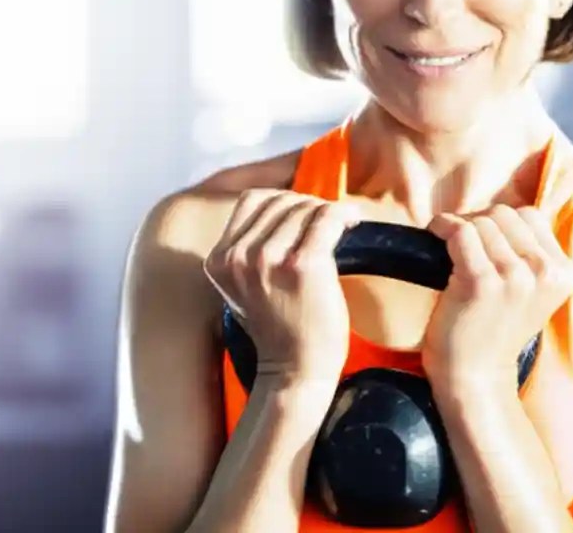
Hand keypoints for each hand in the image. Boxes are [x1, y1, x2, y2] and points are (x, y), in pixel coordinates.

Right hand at [203, 189, 365, 382]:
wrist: (294, 372)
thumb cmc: (278, 331)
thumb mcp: (244, 287)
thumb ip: (249, 250)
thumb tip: (285, 207)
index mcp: (219, 259)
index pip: (251, 201)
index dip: (282, 200)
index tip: (304, 213)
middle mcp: (239, 256)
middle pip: (279, 201)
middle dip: (307, 204)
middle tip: (327, 219)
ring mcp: (268, 259)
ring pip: (303, 208)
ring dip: (326, 210)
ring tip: (340, 223)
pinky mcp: (302, 265)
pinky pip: (326, 220)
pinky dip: (343, 214)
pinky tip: (353, 222)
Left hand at [421, 170, 572, 389]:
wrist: (475, 375)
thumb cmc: (494, 330)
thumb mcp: (531, 291)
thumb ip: (529, 255)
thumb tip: (497, 212)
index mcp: (564, 271)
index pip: (532, 216)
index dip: (500, 221)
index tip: (481, 238)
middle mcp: (546, 272)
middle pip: (505, 213)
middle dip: (478, 221)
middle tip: (460, 243)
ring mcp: (515, 277)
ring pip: (482, 221)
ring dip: (458, 227)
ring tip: (448, 246)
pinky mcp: (482, 282)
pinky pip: (460, 232)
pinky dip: (442, 228)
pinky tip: (433, 237)